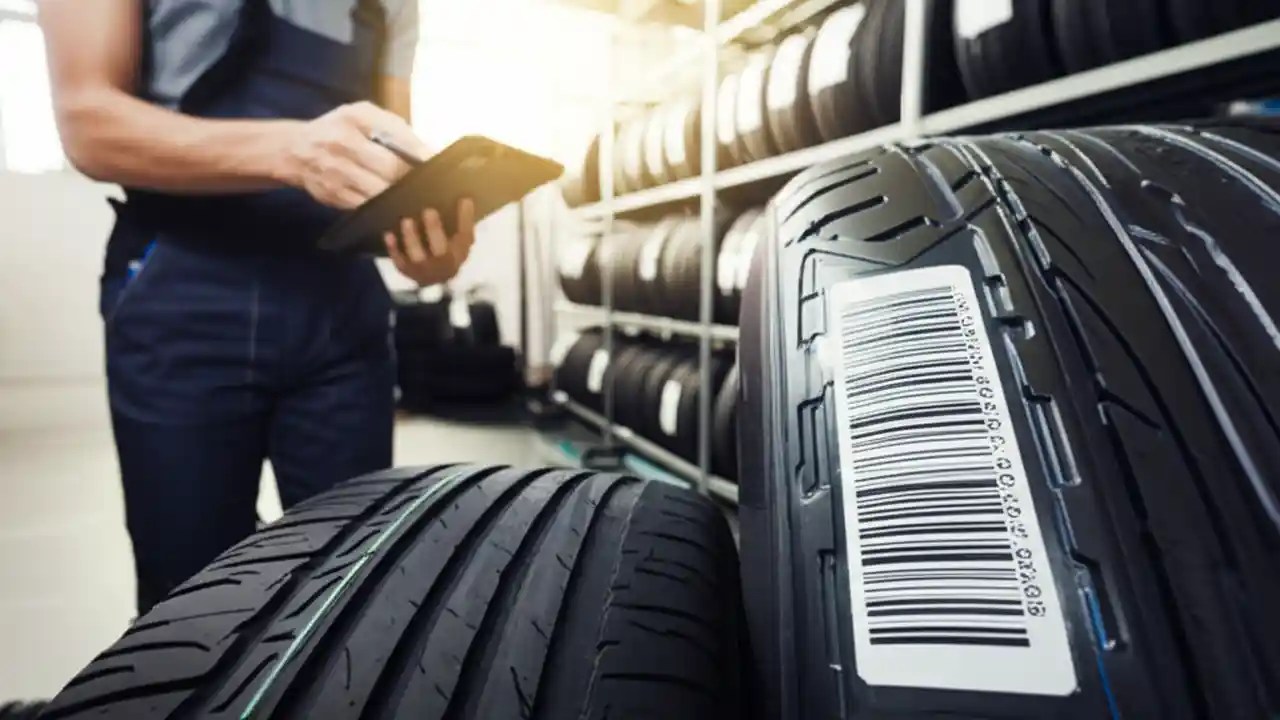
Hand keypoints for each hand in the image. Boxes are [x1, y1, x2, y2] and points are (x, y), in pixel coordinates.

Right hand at [281, 101, 430, 209]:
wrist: (295, 150)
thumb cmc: (339, 130)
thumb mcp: (363, 116)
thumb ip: (395, 128)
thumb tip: (429, 151)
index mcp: (355, 118)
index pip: (397, 136)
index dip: (421, 153)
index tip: (438, 164)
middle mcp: (342, 143)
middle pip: (390, 168)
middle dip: (412, 179)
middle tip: (429, 185)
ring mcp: (336, 172)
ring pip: (379, 192)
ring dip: (400, 197)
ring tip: (415, 198)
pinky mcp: (333, 195)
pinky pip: (366, 206)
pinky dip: (383, 209)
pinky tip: (395, 207)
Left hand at [385, 199, 476, 285]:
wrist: (435, 274)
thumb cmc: (445, 244)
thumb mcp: (455, 234)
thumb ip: (455, 217)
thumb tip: (457, 192)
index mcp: (461, 252)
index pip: (466, 236)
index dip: (466, 218)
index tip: (464, 199)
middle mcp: (446, 265)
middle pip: (442, 251)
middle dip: (435, 230)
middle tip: (429, 210)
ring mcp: (427, 271)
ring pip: (419, 259)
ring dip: (412, 239)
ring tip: (406, 220)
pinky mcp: (410, 273)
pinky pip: (401, 264)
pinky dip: (394, 250)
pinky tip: (389, 234)